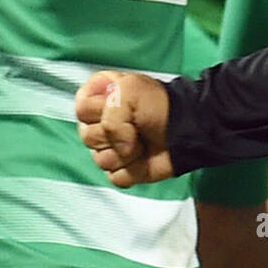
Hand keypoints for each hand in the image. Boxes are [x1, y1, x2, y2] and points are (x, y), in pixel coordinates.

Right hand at [76, 70, 173, 185]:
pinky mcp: (121, 169)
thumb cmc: (159, 105)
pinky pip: (114, 176)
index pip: (80, 109)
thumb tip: (118, 147)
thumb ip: (110, 115)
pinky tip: (144, 158)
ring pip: (99, 159)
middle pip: (86, 136)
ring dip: (125, 153)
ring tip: (142, 141)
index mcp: (100, 97)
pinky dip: (132, 169)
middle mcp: (100, 123)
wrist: (187, 129)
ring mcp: (110, 147)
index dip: (99, 110)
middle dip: (114, 133)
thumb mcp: (130, 91)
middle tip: (136, 126)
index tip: (118, 104)